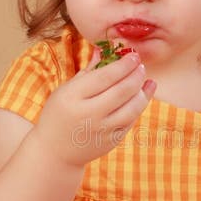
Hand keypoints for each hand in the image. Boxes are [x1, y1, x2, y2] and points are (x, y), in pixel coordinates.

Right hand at [33, 48, 155, 168]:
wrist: (55, 151)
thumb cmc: (60, 114)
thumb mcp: (66, 90)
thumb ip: (89, 70)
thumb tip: (105, 49)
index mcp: (73, 97)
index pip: (105, 77)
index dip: (123, 65)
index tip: (133, 55)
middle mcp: (88, 114)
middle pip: (121, 91)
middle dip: (136, 75)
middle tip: (140, 65)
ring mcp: (102, 130)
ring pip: (132, 108)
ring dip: (143, 91)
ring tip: (145, 78)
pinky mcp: (112, 141)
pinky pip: (131, 120)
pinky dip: (139, 106)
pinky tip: (144, 94)